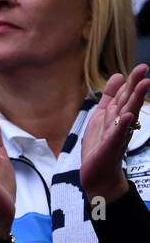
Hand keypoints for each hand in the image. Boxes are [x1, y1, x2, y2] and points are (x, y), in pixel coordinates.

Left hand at [80, 65, 149, 202]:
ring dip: (135, 100)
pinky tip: (127, 116)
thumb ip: (109, 97)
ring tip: (143, 85)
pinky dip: (121, 125)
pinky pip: (117, 134)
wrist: (99, 175)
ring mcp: (116, 135)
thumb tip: (118, 76)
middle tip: (144, 70)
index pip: (125, 96)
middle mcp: (121, 124)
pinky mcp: (109, 147)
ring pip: (126, 115)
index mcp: (118, 116)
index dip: (132, 82)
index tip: (142, 66)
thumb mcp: (101, 116)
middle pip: (129, 102)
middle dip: (136, 86)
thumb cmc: (100, 146)